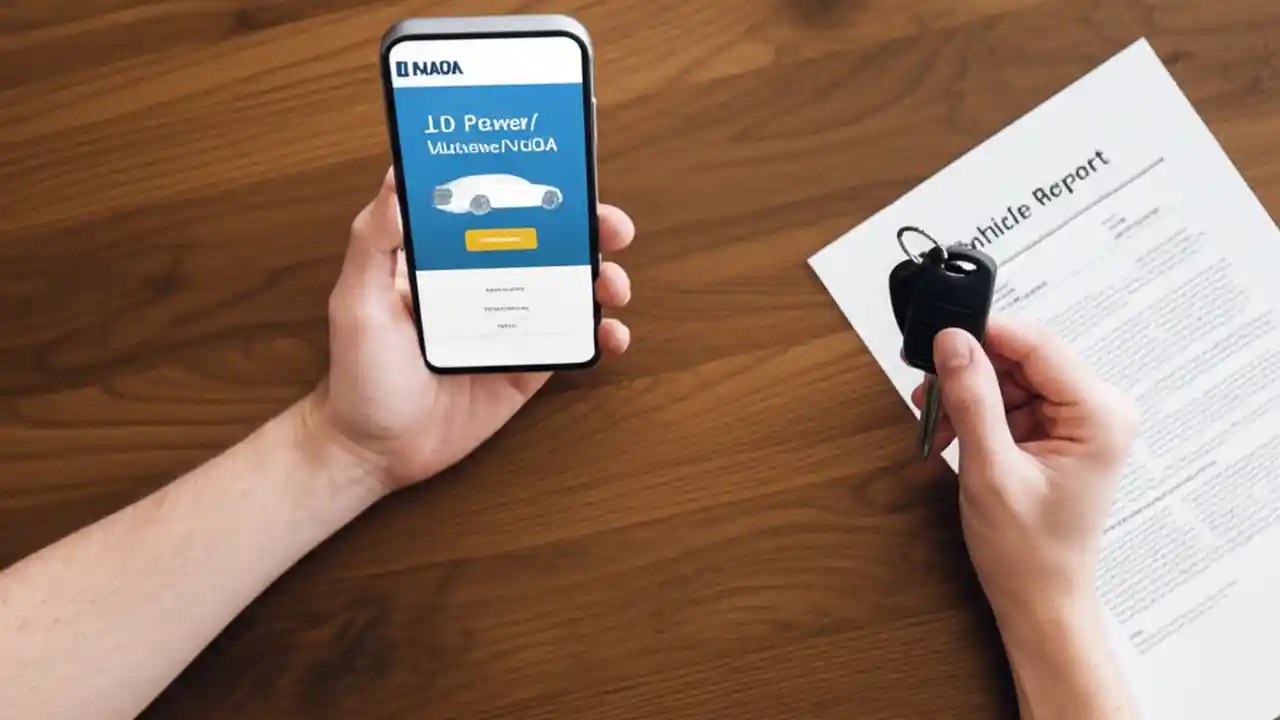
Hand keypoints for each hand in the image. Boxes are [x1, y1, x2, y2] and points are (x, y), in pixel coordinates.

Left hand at [308, 168, 634, 492]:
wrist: (375, 451)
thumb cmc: (358, 373)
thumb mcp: (357, 300)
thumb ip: (373, 240)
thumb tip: (398, 176)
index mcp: (448, 259)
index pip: (499, 208)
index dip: (536, 188)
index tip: (568, 177)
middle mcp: (485, 284)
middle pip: (549, 244)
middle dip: (590, 229)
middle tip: (614, 228)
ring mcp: (512, 325)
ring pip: (570, 289)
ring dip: (604, 279)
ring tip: (614, 287)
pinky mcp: (528, 367)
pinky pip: (573, 342)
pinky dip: (602, 336)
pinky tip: (613, 336)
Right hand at [911, 318, 1136, 617]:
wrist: (1039, 598)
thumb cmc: (1028, 551)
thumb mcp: (991, 470)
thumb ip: (972, 400)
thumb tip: (953, 341)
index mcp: (1099, 414)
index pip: (1038, 344)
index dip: (985, 333)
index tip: (938, 335)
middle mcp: (1098, 409)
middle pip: (1022, 358)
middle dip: (970, 370)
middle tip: (926, 388)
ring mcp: (1078, 420)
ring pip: (1011, 376)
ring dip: (968, 393)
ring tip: (936, 421)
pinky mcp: (1058, 432)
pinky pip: (1011, 400)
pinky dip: (976, 411)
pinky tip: (951, 431)